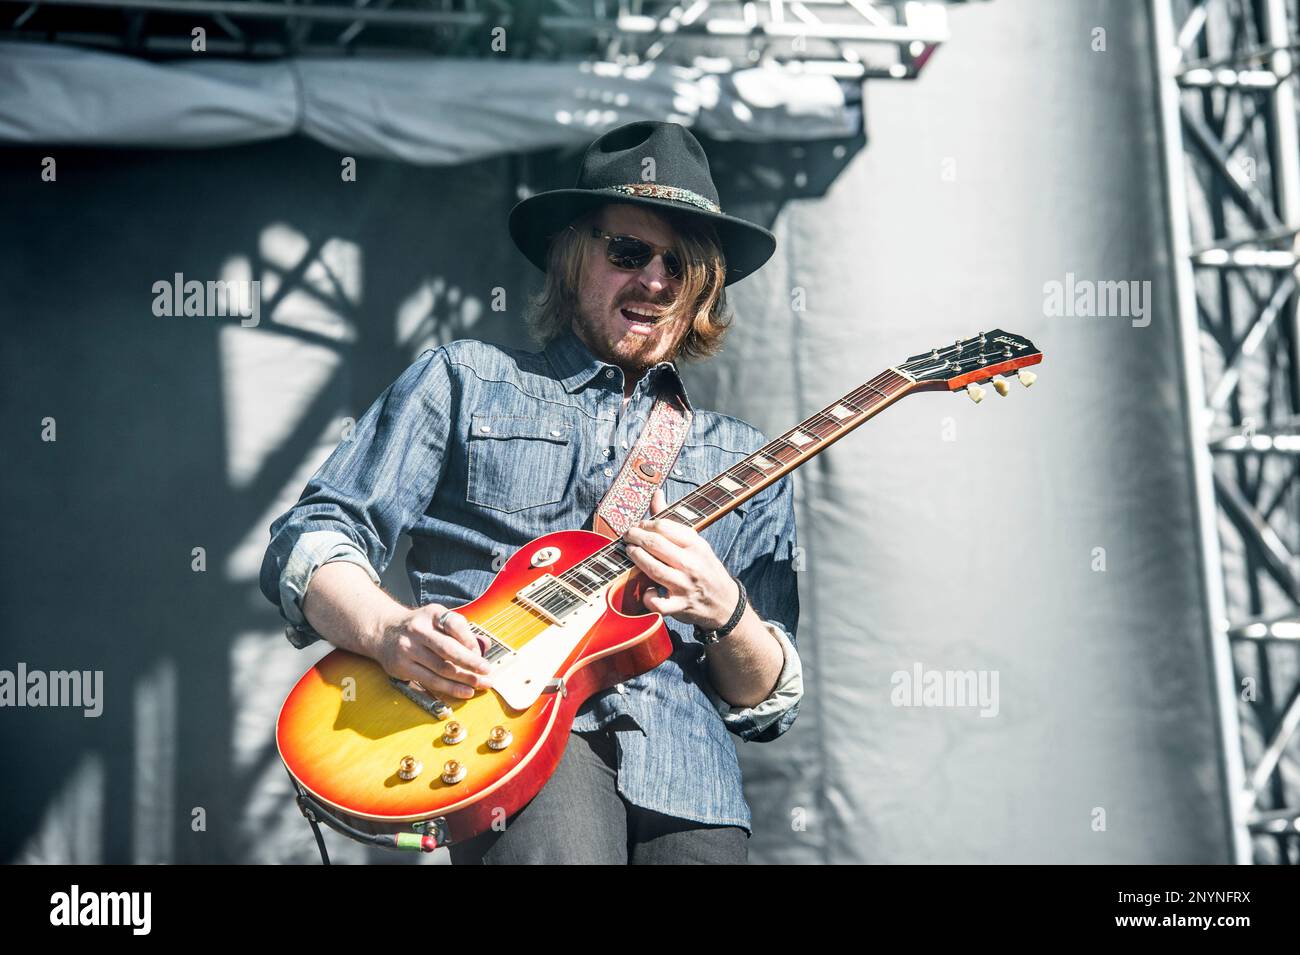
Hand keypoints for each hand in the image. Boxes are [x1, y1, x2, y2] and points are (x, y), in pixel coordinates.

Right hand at [376, 604, 492, 699]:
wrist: (384, 631)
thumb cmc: (420, 627)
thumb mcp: (438, 619)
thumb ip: (460, 631)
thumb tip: (483, 648)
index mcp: (431, 614)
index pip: (454, 624)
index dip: (470, 640)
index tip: (481, 653)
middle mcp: (417, 630)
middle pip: (447, 649)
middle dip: (470, 663)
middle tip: (487, 671)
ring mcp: (407, 649)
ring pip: (440, 669)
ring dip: (464, 679)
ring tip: (481, 684)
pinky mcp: (402, 667)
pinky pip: (430, 681)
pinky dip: (450, 688)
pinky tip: (464, 691)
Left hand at [622, 486, 739, 629]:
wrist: (724, 602)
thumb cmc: (704, 567)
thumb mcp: (696, 543)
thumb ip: (672, 521)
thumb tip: (656, 494)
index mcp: (696, 545)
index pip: (665, 527)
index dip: (646, 524)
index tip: (639, 525)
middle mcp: (691, 564)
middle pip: (656, 545)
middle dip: (636, 537)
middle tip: (628, 536)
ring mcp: (685, 586)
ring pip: (654, 570)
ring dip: (637, 558)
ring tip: (629, 551)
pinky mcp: (679, 606)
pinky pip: (659, 604)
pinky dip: (649, 598)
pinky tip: (646, 590)